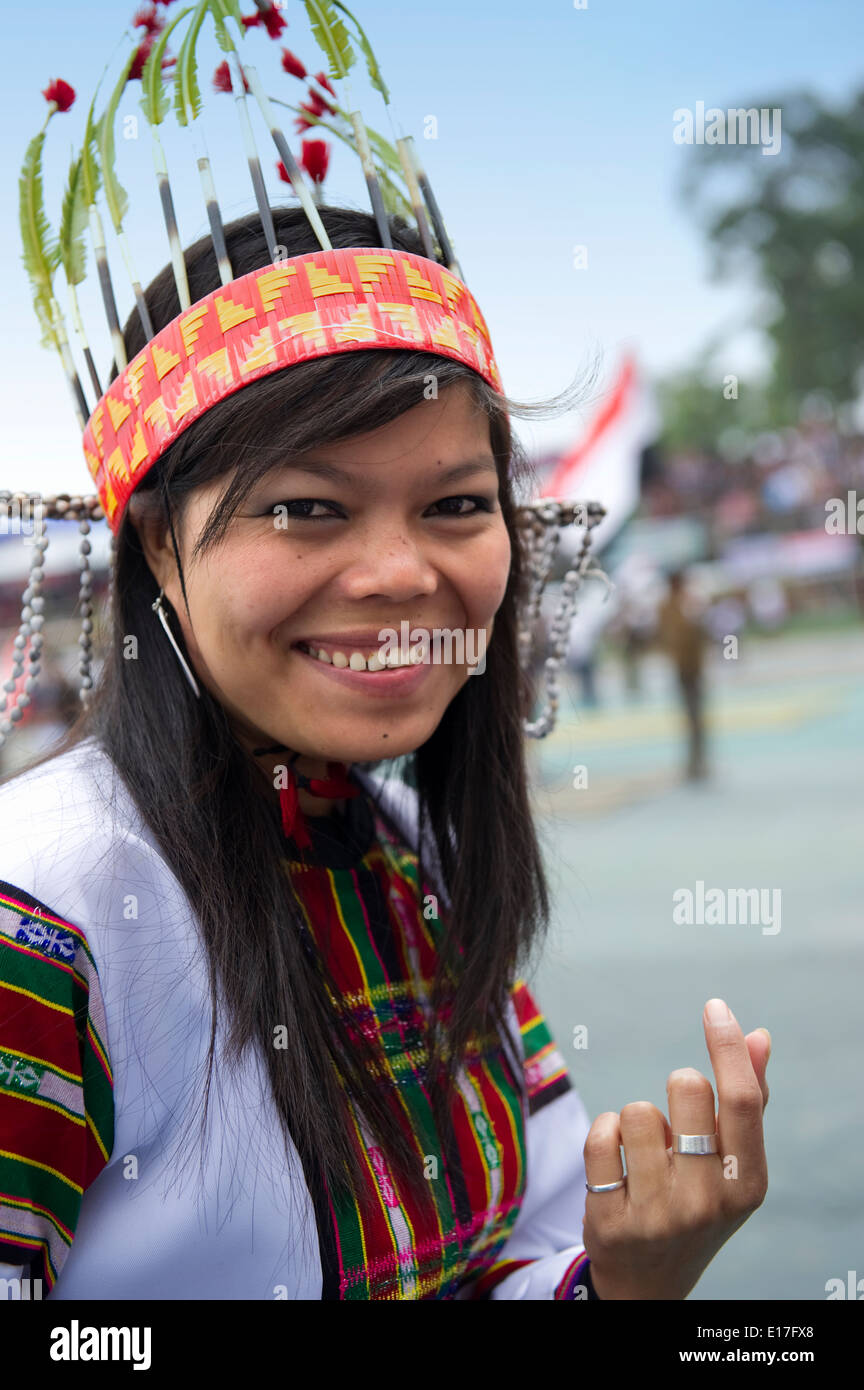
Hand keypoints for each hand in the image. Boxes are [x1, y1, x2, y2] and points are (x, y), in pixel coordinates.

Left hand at [581, 999, 769, 1299]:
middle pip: (687, 1089)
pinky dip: (604, 1135)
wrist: (648, 1280)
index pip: (743, 1100)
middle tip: (676, 1124)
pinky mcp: (611, 1220)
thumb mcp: (732, 1165)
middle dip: (677, 1088)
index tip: (714, 1007)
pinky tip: (614, 1164)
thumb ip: (747, 1101)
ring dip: (636, 1120)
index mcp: (747, 1184)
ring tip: (644, 1155)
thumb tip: (758, 1035)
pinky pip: (600, 1135)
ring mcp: (658, 1215)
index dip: (728, 1045)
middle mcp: (708, 1202)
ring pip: (637, 1110)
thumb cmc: (698, 1203)